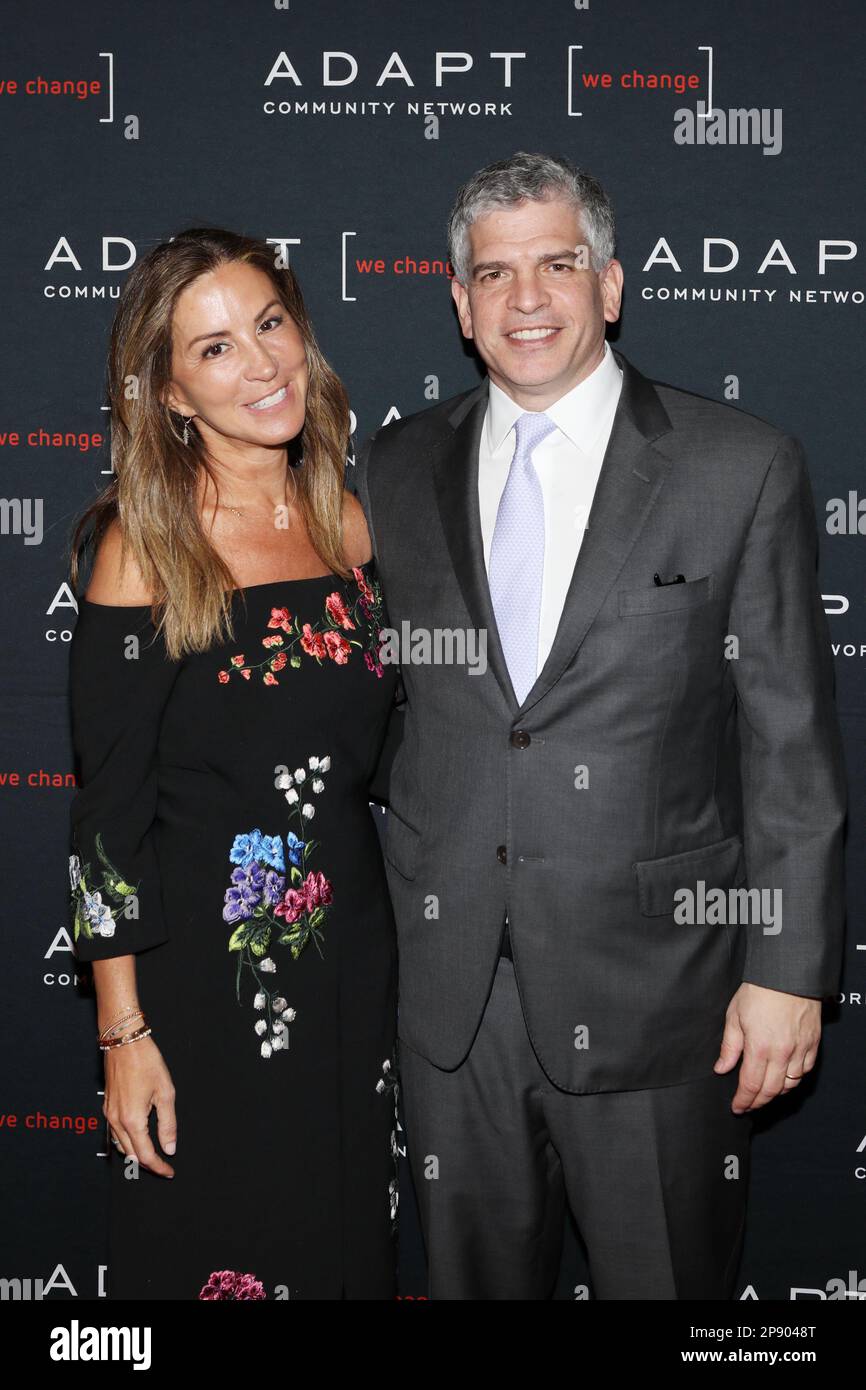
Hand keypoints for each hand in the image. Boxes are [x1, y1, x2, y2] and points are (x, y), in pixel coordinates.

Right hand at [103, 1036, 176, 1176]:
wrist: (124, 1042)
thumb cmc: (146, 1062)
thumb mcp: (165, 1093)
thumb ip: (168, 1124)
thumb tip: (170, 1147)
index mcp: (132, 1120)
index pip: (145, 1155)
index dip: (159, 1167)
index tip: (169, 1171)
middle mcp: (116, 1121)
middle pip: (131, 1155)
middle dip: (148, 1163)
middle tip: (164, 1165)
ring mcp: (109, 1114)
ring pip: (121, 1146)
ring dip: (136, 1154)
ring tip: (153, 1154)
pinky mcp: (107, 1107)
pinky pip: (114, 1134)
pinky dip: (127, 1142)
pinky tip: (138, 1137)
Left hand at [714, 982, 821, 1113]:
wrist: (786, 974)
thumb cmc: (758, 991)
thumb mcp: (734, 1016)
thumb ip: (729, 1046)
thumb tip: (721, 1068)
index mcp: (759, 1047)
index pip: (750, 1085)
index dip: (743, 1100)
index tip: (737, 1107)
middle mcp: (781, 1053)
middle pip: (771, 1091)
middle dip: (758, 1102)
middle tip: (748, 1106)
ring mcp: (799, 1049)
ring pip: (790, 1084)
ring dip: (776, 1093)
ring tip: (764, 1094)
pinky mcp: (812, 1043)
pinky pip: (805, 1070)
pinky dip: (794, 1079)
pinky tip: (784, 1078)